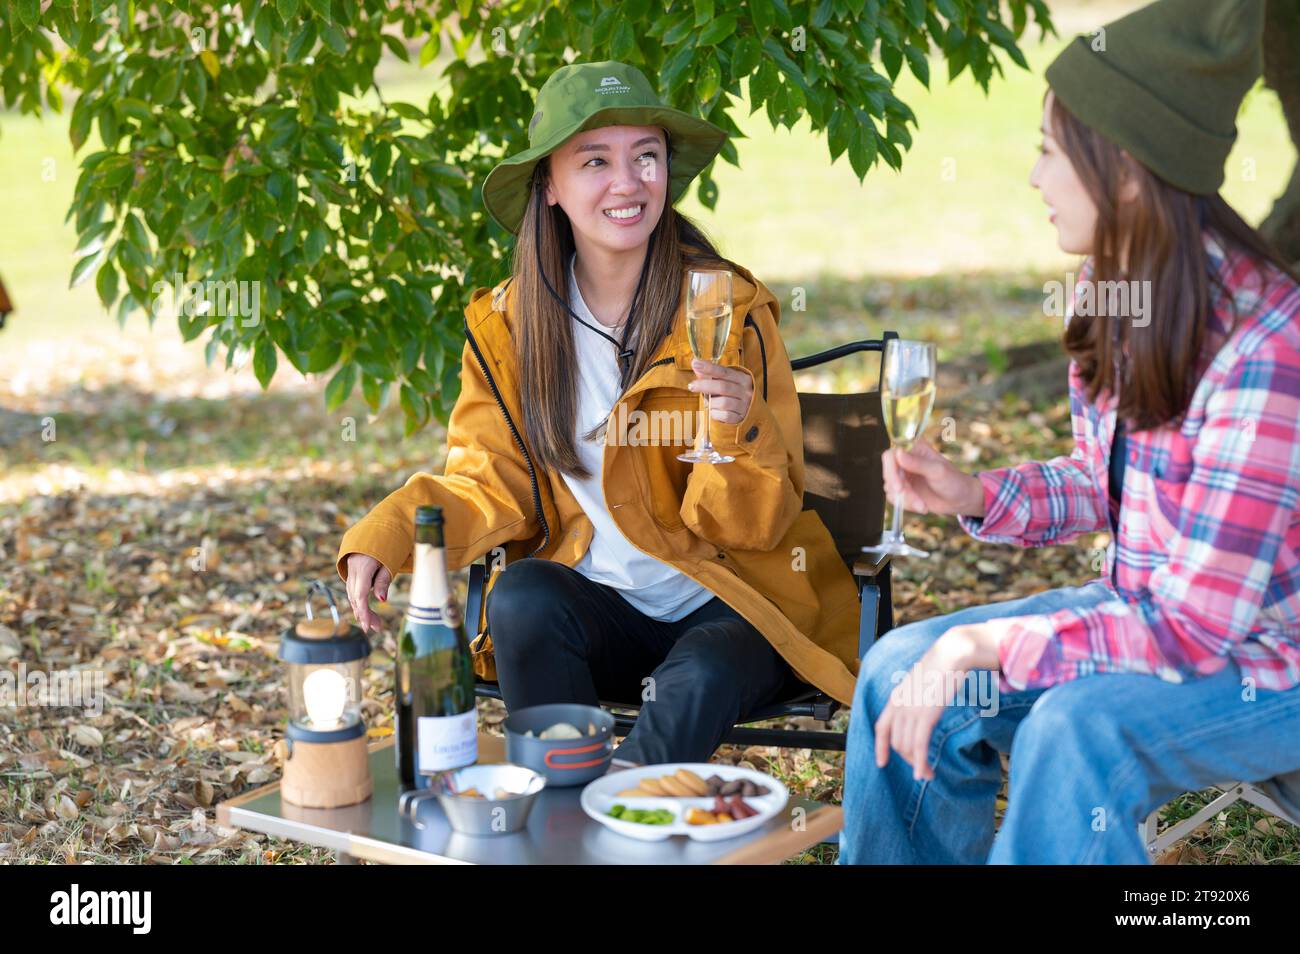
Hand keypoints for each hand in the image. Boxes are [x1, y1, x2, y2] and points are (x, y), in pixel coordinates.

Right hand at [344, 552, 391, 632]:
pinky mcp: (352, 571)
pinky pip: (352, 588)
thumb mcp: (389, 563)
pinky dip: (358, 601)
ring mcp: (350, 569)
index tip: (369, 625)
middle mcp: (353, 569)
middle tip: (375, 628)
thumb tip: (382, 599)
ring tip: (373, 623)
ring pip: (352, 594)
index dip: (364, 612)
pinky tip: (364, 611)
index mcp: (362, 567)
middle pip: (355, 597)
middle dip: (364, 614)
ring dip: (361, 609)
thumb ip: (383, 581)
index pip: (360, 595)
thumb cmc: (388, 546)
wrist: (377, 529)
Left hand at [688, 358, 752, 424]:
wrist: (749, 411)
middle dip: (705, 385)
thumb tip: (695, 364)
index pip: (724, 371)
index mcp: (742, 378)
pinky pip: (724, 416)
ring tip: (708, 402)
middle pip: (722, 387)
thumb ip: (710, 375)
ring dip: (711, 402)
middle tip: (691, 385)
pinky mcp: (740, 417)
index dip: (709, 367)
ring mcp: (744, 405)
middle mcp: (745, 391)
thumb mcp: (725, 382)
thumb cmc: (733, 394)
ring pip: (723, 403)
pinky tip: (714, 411)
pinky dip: (715, 413)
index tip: (695, 363)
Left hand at [873, 620, 1012, 779]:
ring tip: (928, 775)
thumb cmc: (942, 666)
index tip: (881, 763)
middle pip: (897, 742)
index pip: (881, 727)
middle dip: (909, 760)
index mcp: (896, 697)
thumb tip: (922, 710)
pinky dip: (921, 763)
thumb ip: (917, 698)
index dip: (880, 747)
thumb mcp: (922, 682)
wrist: (952, 653)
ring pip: (907, 747)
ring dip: (917, 766)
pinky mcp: (926, 715)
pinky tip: (925, 774)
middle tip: (923, 771)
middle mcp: (899, 705)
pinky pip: (919, 745)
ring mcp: (911, 710)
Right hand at [883, 438, 984, 516]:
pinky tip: (921, 506)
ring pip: (890, 489)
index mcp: (913, 449)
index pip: (890, 456)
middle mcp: (905, 461)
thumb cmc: (953, 481)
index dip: (891, 471)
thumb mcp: (938, 471)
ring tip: (923, 506)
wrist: (960, 500)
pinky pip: (894, 498)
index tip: (899, 487)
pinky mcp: (903, 489)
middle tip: (916, 502)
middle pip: (888, 474)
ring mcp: (903, 476)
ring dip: (906, 500)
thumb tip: (898, 453)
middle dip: (901, 491)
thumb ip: (918, 463)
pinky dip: (907, 505)